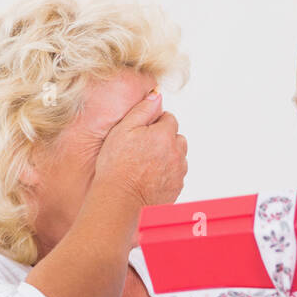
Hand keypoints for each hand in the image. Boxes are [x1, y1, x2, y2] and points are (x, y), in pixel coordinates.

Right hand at [92, 89, 187, 212]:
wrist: (120, 201)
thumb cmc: (117, 166)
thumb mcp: (123, 130)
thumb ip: (142, 110)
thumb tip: (156, 96)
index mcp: (165, 135)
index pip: (169, 119)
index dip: (153, 124)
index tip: (140, 133)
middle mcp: (177, 153)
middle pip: (176, 138)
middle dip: (163, 139)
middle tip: (142, 149)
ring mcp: (179, 172)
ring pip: (177, 156)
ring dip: (166, 156)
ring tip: (145, 164)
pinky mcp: (177, 188)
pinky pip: (175, 174)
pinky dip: (166, 173)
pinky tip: (149, 177)